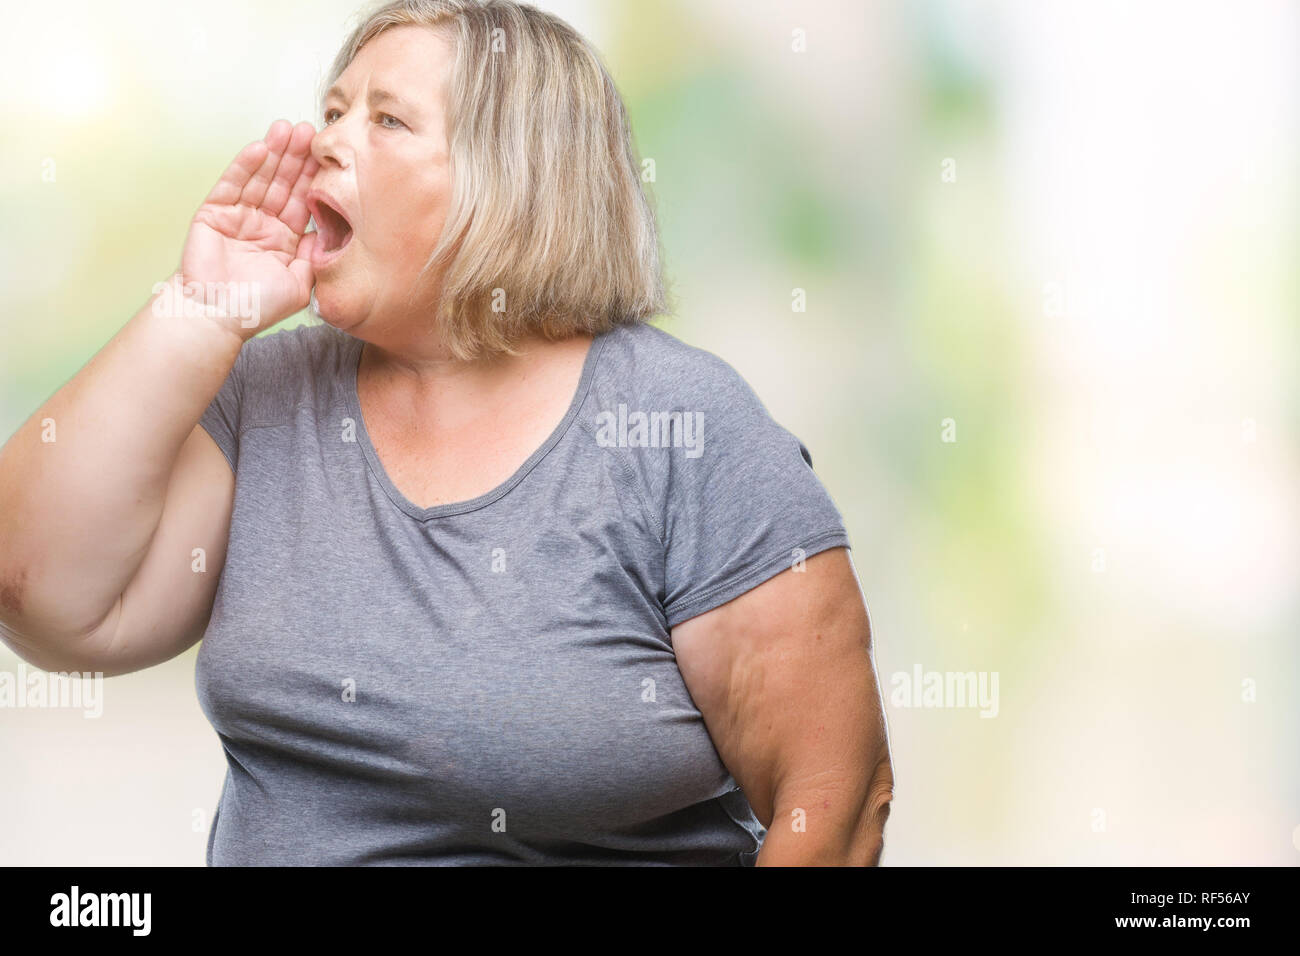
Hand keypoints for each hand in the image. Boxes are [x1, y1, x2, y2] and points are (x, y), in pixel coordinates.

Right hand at [177, 119, 319, 339]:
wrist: (216, 315)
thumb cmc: (257, 306)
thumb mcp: (300, 284)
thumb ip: (316, 258)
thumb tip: (333, 234)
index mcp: (286, 239)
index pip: (304, 201)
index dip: (314, 178)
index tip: (328, 155)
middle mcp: (265, 224)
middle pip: (284, 183)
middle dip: (296, 157)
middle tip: (309, 130)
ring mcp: (239, 215)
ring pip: (260, 178)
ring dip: (274, 153)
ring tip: (286, 128)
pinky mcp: (214, 212)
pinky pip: (232, 184)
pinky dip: (246, 166)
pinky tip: (260, 147)